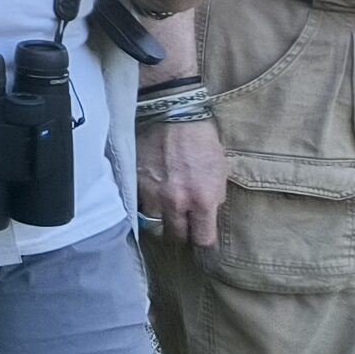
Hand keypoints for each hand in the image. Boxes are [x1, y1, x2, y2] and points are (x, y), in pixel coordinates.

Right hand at [138, 118, 227, 247]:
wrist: (172, 114)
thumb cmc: (201, 140)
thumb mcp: (219, 171)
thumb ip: (213, 198)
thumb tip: (206, 214)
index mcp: (202, 200)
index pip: (202, 238)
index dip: (202, 240)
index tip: (201, 237)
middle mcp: (175, 202)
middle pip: (175, 235)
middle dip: (181, 232)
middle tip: (182, 224)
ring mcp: (151, 193)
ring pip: (153, 223)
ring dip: (159, 219)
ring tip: (163, 211)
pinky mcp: (134, 182)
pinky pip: (138, 204)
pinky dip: (144, 204)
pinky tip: (149, 197)